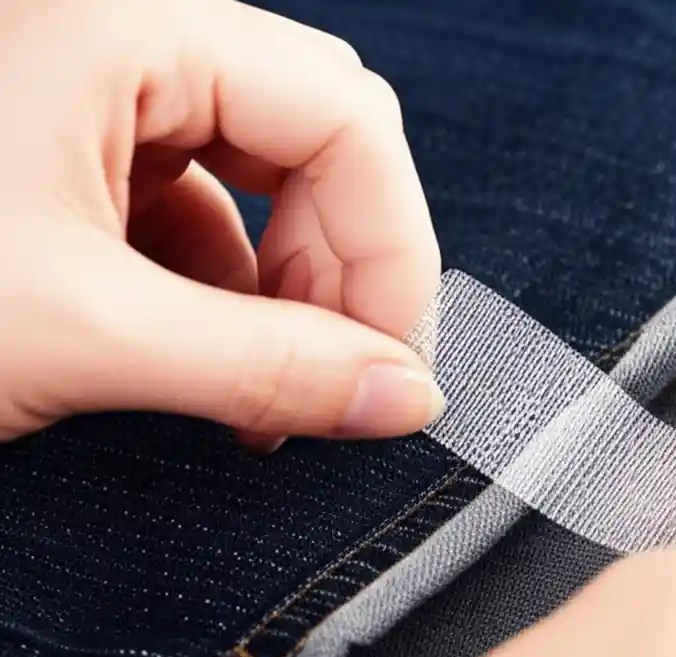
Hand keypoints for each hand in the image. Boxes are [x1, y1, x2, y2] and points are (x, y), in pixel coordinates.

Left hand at [0, 0, 442, 448]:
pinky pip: (198, 204)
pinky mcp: (69, 146)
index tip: (393, 365)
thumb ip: (265, 368)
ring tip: (270, 387)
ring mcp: (93, 87)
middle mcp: (119, 34)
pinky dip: (227, 288)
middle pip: (316, 137)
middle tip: (338, 374)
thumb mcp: (76, 333)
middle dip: (342, 265)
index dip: (391, 248)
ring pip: (263, 173)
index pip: (343, 117)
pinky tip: (209, 359)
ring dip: (289, 287)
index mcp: (126, 22)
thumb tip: (402, 397)